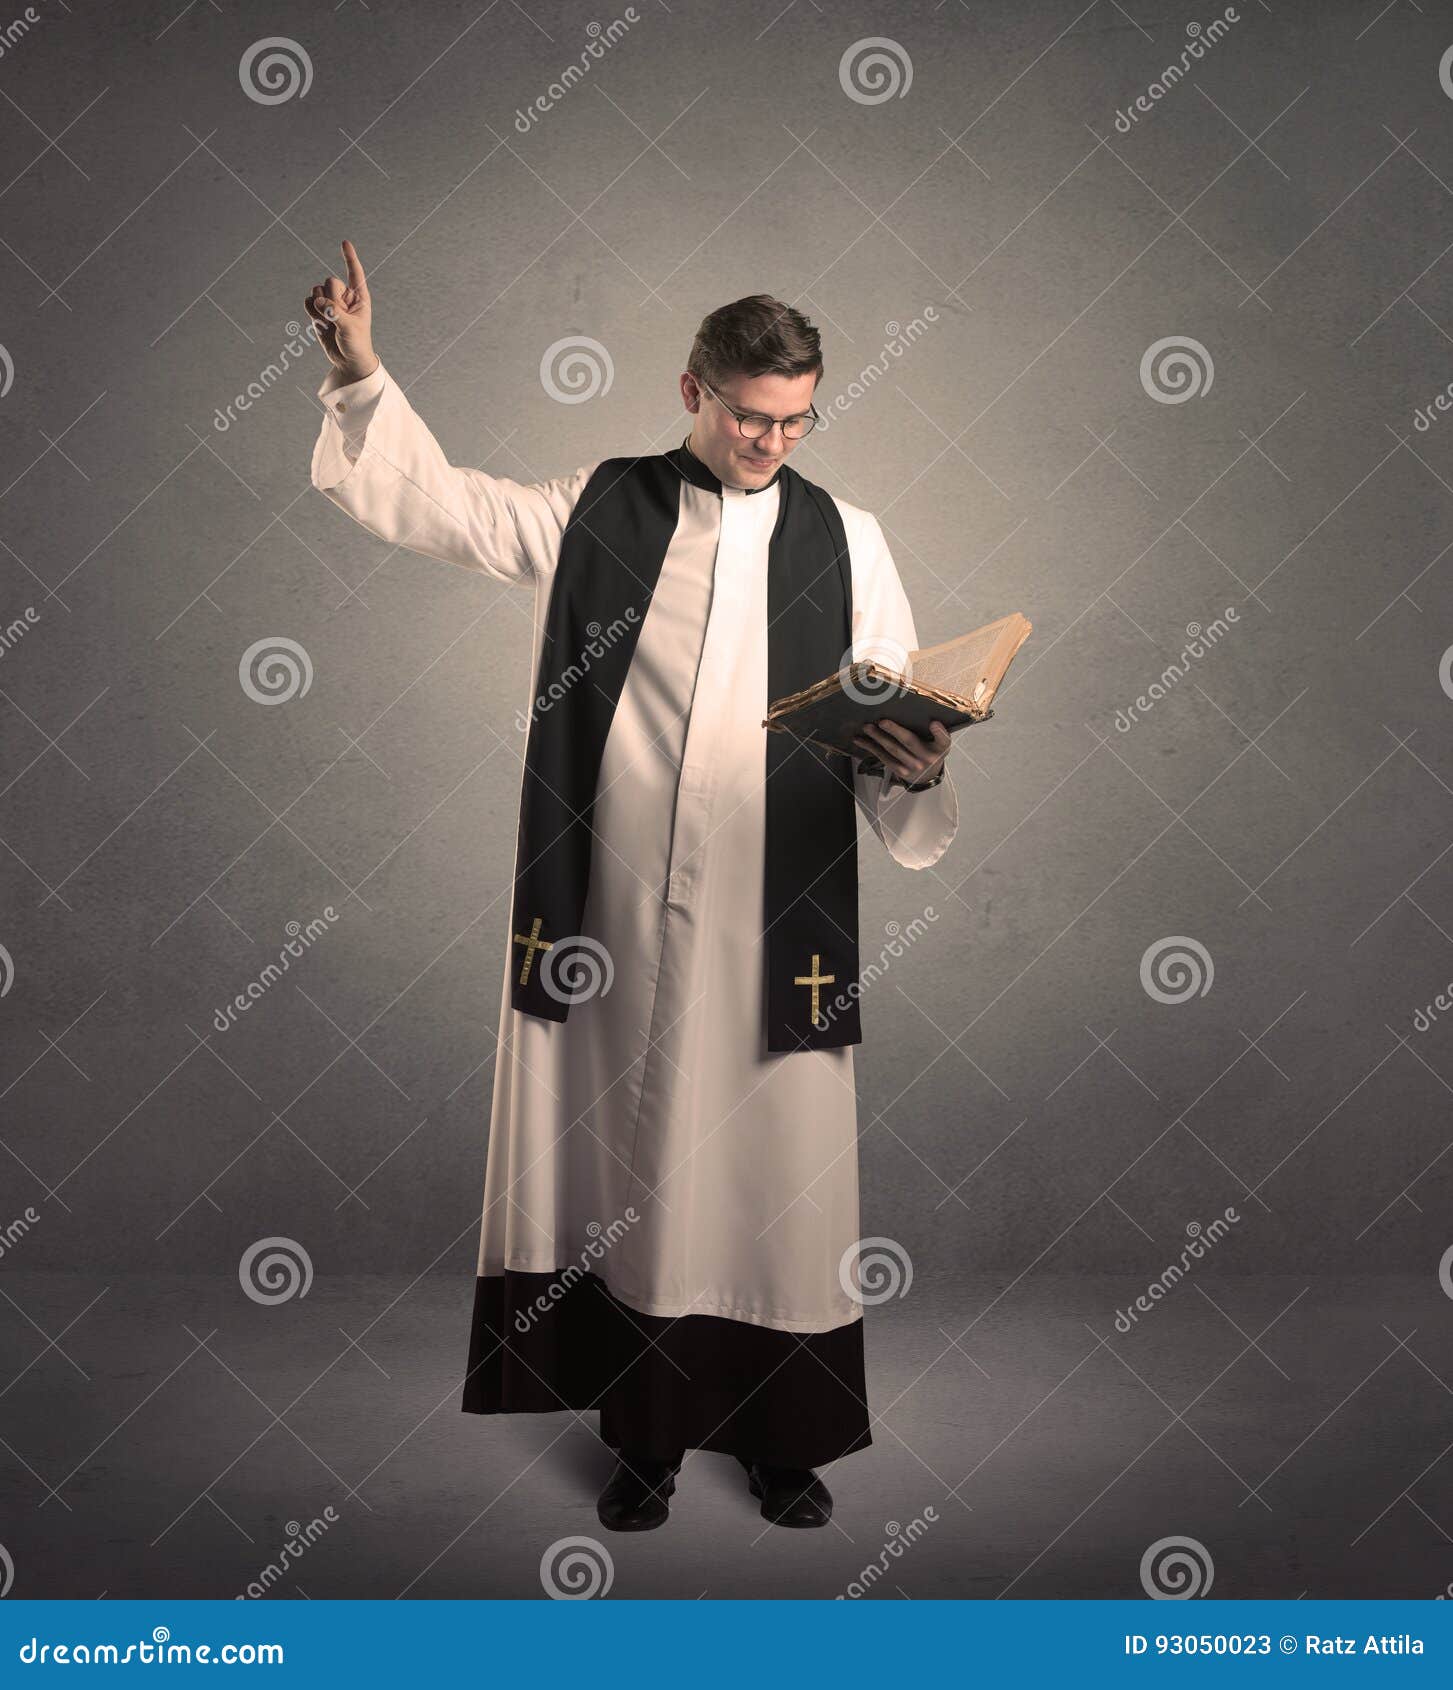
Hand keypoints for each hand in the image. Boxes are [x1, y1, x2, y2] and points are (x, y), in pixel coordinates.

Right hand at [305, 238, 376, 379]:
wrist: (348, 361)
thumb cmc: (357, 343)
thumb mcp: (350, 328)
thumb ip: (334, 312)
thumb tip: (317, 300)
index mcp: (359, 296)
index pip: (355, 272)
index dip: (349, 257)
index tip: (345, 242)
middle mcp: (344, 296)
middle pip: (330, 281)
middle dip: (331, 298)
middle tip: (338, 317)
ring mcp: (330, 303)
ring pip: (317, 290)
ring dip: (320, 306)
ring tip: (330, 322)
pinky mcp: (318, 311)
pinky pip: (308, 301)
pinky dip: (311, 311)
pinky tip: (319, 322)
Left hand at [853, 718, 950, 784]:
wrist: (928, 776)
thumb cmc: (932, 752)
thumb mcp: (940, 743)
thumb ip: (936, 732)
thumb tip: (924, 715)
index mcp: (940, 748)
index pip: (943, 739)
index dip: (939, 732)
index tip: (934, 723)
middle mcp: (927, 759)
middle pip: (909, 742)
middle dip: (894, 731)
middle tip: (882, 721)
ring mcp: (912, 767)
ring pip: (893, 750)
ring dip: (878, 738)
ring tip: (867, 728)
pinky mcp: (899, 771)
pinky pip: (883, 757)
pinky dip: (871, 747)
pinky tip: (860, 740)